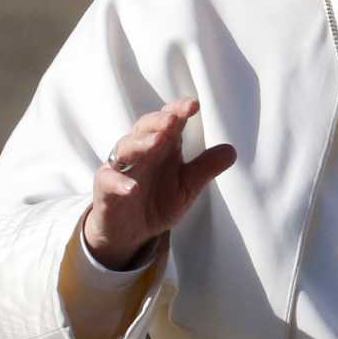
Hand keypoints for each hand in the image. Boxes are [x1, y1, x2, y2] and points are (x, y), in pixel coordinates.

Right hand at [81, 97, 236, 270]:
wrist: (130, 233)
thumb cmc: (157, 202)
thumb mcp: (187, 187)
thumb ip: (205, 168)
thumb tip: (232, 150)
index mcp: (161, 147)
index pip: (169, 122)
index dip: (178, 111)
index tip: (193, 105)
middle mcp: (140, 152)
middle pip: (145, 129)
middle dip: (158, 122)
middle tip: (172, 120)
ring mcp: (120, 168)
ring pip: (126, 148)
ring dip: (141, 144)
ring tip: (157, 143)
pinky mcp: (105, 189)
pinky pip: (109, 180)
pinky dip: (119, 182)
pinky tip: (132, 188)